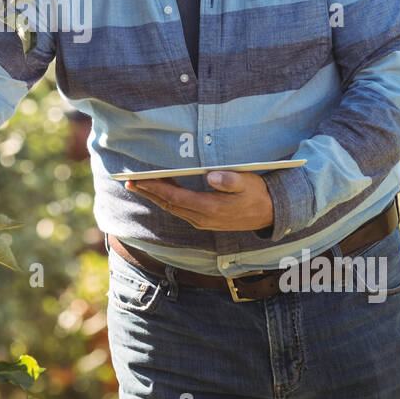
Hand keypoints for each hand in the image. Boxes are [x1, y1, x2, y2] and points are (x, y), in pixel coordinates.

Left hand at [124, 171, 274, 233]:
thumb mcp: (247, 183)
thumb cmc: (257, 194)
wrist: (270, 214)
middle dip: (148, 192)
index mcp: (209, 207)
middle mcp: (202, 217)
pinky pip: (179, 210)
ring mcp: (202, 221)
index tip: (138, 180)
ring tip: (140, 185)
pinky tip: (162, 192)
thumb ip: (229, 180)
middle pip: (168, 204)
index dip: (155, 188)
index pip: (174, 196)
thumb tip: (212, 177)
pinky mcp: (205, 221)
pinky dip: (167, 200)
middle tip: (129, 182)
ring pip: (172, 208)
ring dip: (155, 197)